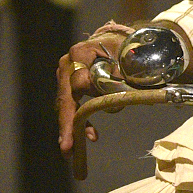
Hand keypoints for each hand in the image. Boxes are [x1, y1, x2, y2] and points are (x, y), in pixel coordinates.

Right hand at [56, 21, 134, 153]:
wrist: (116, 42)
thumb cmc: (123, 48)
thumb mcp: (127, 55)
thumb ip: (123, 70)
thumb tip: (116, 86)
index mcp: (80, 53)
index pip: (78, 80)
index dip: (86, 99)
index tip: (92, 110)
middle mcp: (68, 65)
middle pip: (65, 97)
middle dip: (66, 123)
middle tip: (67, 147)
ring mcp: (66, 76)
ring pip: (66, 105)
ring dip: (71, 127)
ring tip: (72, 150)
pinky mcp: (69, 87)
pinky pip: (72, 107)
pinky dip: (80, 122)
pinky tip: (91, 134)